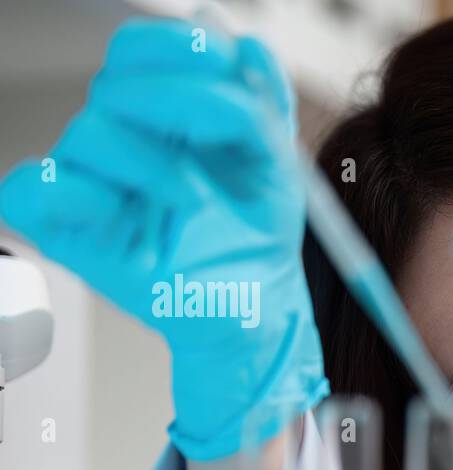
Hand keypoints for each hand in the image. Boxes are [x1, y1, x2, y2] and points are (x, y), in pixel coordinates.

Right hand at [0, 18, 328, 459]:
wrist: (256, 302)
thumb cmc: (255, 233)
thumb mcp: (277, 161)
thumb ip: (260, 99)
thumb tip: (241, 41)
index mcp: (160, 113)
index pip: (138, 51)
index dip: (174, 47)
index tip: (219, 62)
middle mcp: (118, 139)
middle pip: (114, 84)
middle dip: (175, 104)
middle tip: (217, 143)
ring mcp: (91, 182)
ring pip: (90, 132)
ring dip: (154, 164)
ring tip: (194, 203)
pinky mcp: (67, 229)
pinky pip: (33, 188)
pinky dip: (77, 193)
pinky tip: (122, 211)